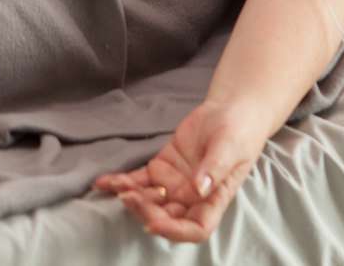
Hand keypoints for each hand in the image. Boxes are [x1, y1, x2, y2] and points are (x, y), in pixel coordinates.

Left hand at [93, 99, 268, 242]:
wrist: (229, 112)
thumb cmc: (238, 132)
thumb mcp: (230, 147)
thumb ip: (215, 168)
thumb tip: (198, 189)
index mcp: (213, 200)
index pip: (196, 228)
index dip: (175, 231)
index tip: (155, 223)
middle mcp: (192, 198)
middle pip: (166, 217)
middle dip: (146, 212)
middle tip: (130, 196)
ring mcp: (174, 185)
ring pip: (148, 201)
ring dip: (131, 197)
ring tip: (117, 186)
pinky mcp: (160, 169)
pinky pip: (138, 180)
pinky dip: (121, 182)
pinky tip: (104, 181)